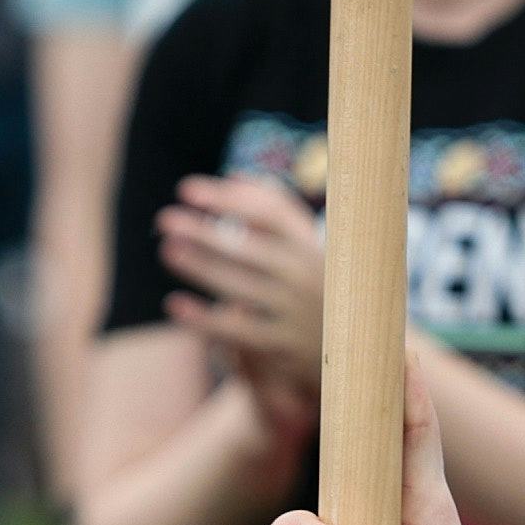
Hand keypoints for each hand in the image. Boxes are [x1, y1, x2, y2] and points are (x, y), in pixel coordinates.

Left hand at [162, 173, 328, 406]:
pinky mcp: (284, 346)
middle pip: (248, 249)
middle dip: (204, 231)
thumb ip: (275, 207)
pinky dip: (205, 319)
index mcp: (313, 244)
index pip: (268, 212)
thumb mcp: (309, 243)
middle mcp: (307, 275)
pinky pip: (238, 331)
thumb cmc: (321, 283)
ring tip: (167, 249)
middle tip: (165, 219)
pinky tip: (175, 305)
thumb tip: (232, 176)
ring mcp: (296, 311)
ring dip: (201, 267)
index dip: (226, 199)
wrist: (359, 348)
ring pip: (240, 288)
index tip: (187, 189)